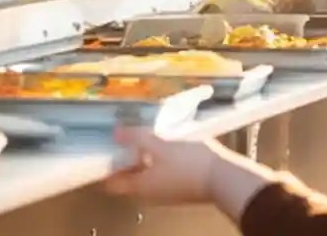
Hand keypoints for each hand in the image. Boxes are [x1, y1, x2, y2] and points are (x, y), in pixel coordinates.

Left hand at [103, 128, 228, 204]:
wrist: (224, 178)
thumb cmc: (189, 164)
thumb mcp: (160, 146)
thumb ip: (136, 138)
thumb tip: (115, 133)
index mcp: (141, 187)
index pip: (112, 184)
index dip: (104, 168)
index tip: (102, 149)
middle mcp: (150, 194)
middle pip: (128, 178)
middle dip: (124, 159)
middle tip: (121, 137)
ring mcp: (166, 192)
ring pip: (145, 175)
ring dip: (141, 158)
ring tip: (142, 136)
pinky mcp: (180, 187)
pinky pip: (161, 174)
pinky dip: (157, 161)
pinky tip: (163, 144)